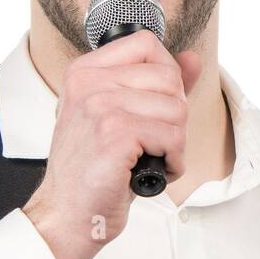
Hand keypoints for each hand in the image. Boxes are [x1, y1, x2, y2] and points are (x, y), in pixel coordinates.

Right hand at [23, 30, 201, 258]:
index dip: (166, 76)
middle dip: (173, 116)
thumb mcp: (118, 116)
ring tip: (149, 158)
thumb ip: (155, 84)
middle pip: (169, 77)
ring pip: (177, 109)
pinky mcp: (115, 134)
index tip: (154, 107)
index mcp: (85, 72)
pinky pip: (173, 138)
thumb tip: (193, 59)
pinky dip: (173, 162)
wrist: (66, 214)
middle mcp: (89, 83)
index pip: (146, 44)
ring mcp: (101, 106)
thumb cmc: (92, 169)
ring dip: (174, 143)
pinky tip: (150, 172)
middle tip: (151, 142)